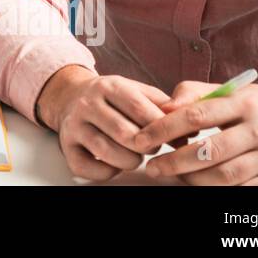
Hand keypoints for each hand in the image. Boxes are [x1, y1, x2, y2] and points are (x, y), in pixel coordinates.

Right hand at [51, 73, 171, 180]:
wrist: (70, 96)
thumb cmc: (112, 98)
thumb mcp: (135, 90)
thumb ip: (163, 105)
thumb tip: (191, 128)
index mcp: (108, 86)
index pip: (138, 107)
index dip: (159, 126)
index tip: (168, 134)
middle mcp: (88, 104)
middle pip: (123, 132)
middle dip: (145, 146)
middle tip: (151, 147)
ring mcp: (74, 125)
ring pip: (105, 151)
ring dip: (129, 160)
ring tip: (135, 156)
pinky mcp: (66, 146)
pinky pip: (87, 167)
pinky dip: (107, 171)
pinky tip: (114, 163)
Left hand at [134, 80, 257, 184]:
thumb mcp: (233, 91)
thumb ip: (195, 93)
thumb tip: (163, 106)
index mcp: (244, 102)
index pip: (195, 115)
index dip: (163, 128)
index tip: (141, 138)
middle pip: (208, 150)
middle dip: (174, 161)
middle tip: (153, 166)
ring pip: (225, 175)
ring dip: (193, 179)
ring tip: (174, 176)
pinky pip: (244, 191)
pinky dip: (217, 191)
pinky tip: (200, 185)